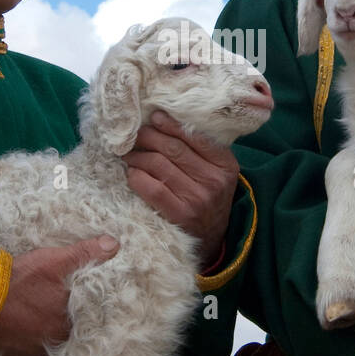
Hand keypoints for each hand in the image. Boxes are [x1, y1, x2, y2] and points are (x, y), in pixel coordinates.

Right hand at [0, 235, 118, 355]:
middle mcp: (57, 343)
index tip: (70, 304)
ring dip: (42, 338)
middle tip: (50, 312)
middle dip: (59, 325)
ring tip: (35, 325)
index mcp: (70, 320)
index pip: (82, 319)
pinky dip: (24, 349)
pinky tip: (19, 337)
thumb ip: (85, 254)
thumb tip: (114, 244)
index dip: (76, 310)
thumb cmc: (19, 282)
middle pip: (64, 334)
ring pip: (46, 347)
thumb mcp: (55, 261)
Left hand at [124, 110, 238, 268]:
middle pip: (172, 148)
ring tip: (128, 153)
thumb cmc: (208, 197)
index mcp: (225, 165)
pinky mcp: (180, 215)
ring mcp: (197, 199)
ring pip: (158, 164)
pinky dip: (137, 176)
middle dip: (148, 137)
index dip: (170, 125)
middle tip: (134, 135)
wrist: (212, 238)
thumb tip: (163, 120)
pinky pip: (152, 187)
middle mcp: (214, 181)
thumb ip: (201, 149)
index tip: (154, 117)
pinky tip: (132, 173)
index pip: (194, 137)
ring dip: (137, 156)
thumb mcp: (217, 172)